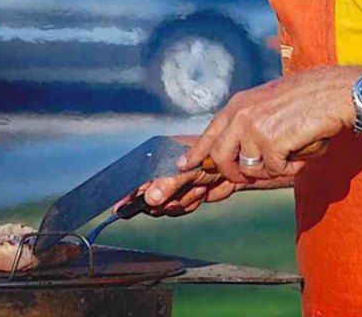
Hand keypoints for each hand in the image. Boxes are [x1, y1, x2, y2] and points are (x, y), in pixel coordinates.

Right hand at [112, 167, 240, 217]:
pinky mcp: (191, 192)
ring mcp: (178, 183)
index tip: (120, 209)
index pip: (138, 179)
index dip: (130, 194)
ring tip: (200, 187)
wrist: (241, 162)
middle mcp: (167, 171)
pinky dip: (194, 201)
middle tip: (181, 195)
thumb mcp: (190, 167)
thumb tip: (149, 199)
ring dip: (185, 199)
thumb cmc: (214, 154)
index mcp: (160, 159)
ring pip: (169, 204)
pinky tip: (204, 190)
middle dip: (167, 199)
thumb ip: (169, 182)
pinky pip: (184, 206)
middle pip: (152, 197)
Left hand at [176, 65, 361, 183]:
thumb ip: (248, 123)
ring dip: (270, 168)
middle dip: (233, 174)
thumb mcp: (268, 104)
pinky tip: (299, 151)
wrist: (335, 92)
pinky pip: (272, 171)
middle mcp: (241, 114)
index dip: (196, 154)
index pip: (209, 134)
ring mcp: (254, 128)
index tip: (184, 166)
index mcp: (239, 104)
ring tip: (289, 152)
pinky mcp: (271, 141)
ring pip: (249, 169)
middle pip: (220, 158)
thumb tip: (236, 156)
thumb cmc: (308, 99)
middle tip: (250, 176)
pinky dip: (288, 167)